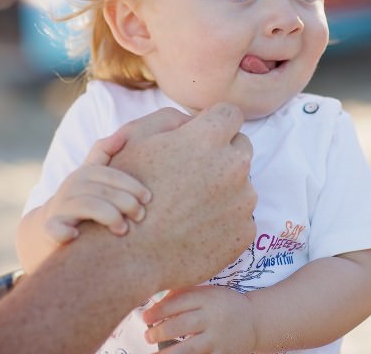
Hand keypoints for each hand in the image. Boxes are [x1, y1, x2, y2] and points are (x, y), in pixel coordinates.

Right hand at [43, 132, 151, 242]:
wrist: (49, 223)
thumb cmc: (80, 197)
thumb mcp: (90, 173)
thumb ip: (104, 152)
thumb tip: (123, 134)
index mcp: (84, 173)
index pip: (111, 175)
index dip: (132, 185)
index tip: (148, 198)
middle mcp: (71, 187)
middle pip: (103, 190)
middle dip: (126, 202)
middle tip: (140, 216)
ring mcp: (60, 207)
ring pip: (88, 206)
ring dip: (110, 217)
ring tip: (123, 229)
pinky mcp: (49, 228)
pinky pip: (55, 229)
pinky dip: (64, 232)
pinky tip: (76, 236)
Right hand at [109, 103, 255, 288]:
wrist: (127, 254)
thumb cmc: (125, 193)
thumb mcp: (135, 141)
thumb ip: (171, 119)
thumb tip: (195, 121)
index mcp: (209, 138)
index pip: (230, 114)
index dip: (214, 123)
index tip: (201, 137)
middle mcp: (234, 166)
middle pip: (241, 148)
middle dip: (222, 154)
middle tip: (192, 173)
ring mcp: (243, 201)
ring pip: (242, 184)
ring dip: (223, 189)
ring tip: (188, 206)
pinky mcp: (245, 232)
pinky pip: (240, 217)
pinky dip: (223, 220)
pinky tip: (195, 227)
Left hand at [143, 286, 256, 353]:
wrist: (254, 321)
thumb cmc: (222, 304)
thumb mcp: (208, 292)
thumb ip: (184, 293)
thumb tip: (154, 302)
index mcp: (208, 298)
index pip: (179, 303)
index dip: (159, 310)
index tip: (144, 316)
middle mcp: (213, 318)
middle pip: (182, 325)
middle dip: (160, 332)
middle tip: (147, 336)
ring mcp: (218, 338)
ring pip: (189, 348)